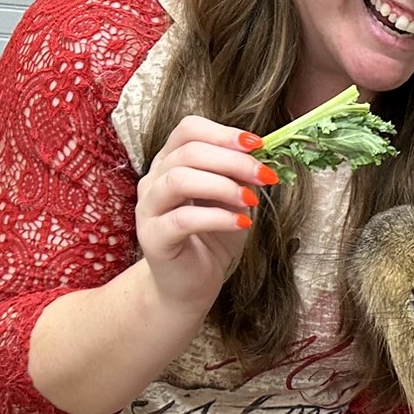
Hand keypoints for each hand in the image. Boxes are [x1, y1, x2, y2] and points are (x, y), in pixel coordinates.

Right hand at [134, 114, 276, 314]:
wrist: (190, 284)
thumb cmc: (211, 238)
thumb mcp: (232, 200)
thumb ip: (239, 177)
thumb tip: (261, 158)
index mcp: (170, 162)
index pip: (188, 129)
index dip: (224, 133)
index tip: (257, 144)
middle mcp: (154, 180)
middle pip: (188, 152)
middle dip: (233, 160)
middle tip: (264, 175)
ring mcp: (148, 208)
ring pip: (179, 179)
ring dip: (223, 185)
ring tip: (252, 200)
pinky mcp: (153, 238)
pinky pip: (183, 219)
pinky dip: (218, 217)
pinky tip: (242, 224)